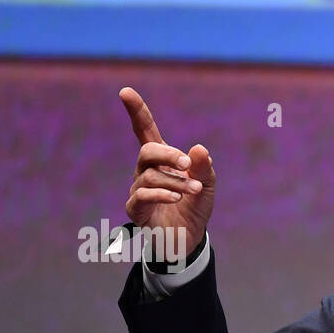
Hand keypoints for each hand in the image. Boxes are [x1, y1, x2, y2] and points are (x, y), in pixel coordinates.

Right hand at [119, 87, 215, 256]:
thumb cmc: (194, 209)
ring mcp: (139, 189)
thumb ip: (204, 168)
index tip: (126, 92)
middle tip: (188, 165)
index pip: (145, 130)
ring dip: (176, 182)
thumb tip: (199, 149)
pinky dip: (161, 194)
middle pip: (147, 151)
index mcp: (161, 160)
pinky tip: (176, 198)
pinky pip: (142, 196)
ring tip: (194, 191)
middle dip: (168, 154)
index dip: (137, 112)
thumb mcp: (207, 186)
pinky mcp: (136, 209)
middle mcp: (146, 171)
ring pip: (150, 176)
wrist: (188, 240)